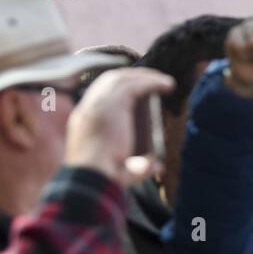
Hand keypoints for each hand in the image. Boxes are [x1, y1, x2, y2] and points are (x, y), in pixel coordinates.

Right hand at [65, 68, 174, 185]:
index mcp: (83, 120)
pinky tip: (167, 85)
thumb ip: (138, 167)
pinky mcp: (113, 103)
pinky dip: (152, 81)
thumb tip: (157, 166)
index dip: (119, 88)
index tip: (140, 92)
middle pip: (110, 81)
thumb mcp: (121, 170)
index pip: (100, 95)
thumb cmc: (104, 177)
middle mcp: (88, 108)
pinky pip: (134, 85)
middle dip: (133, 76)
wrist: (92, 175)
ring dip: (145, 76)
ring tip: (165, 82)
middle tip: (154, 81)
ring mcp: (98, 103)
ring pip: (122, 78)